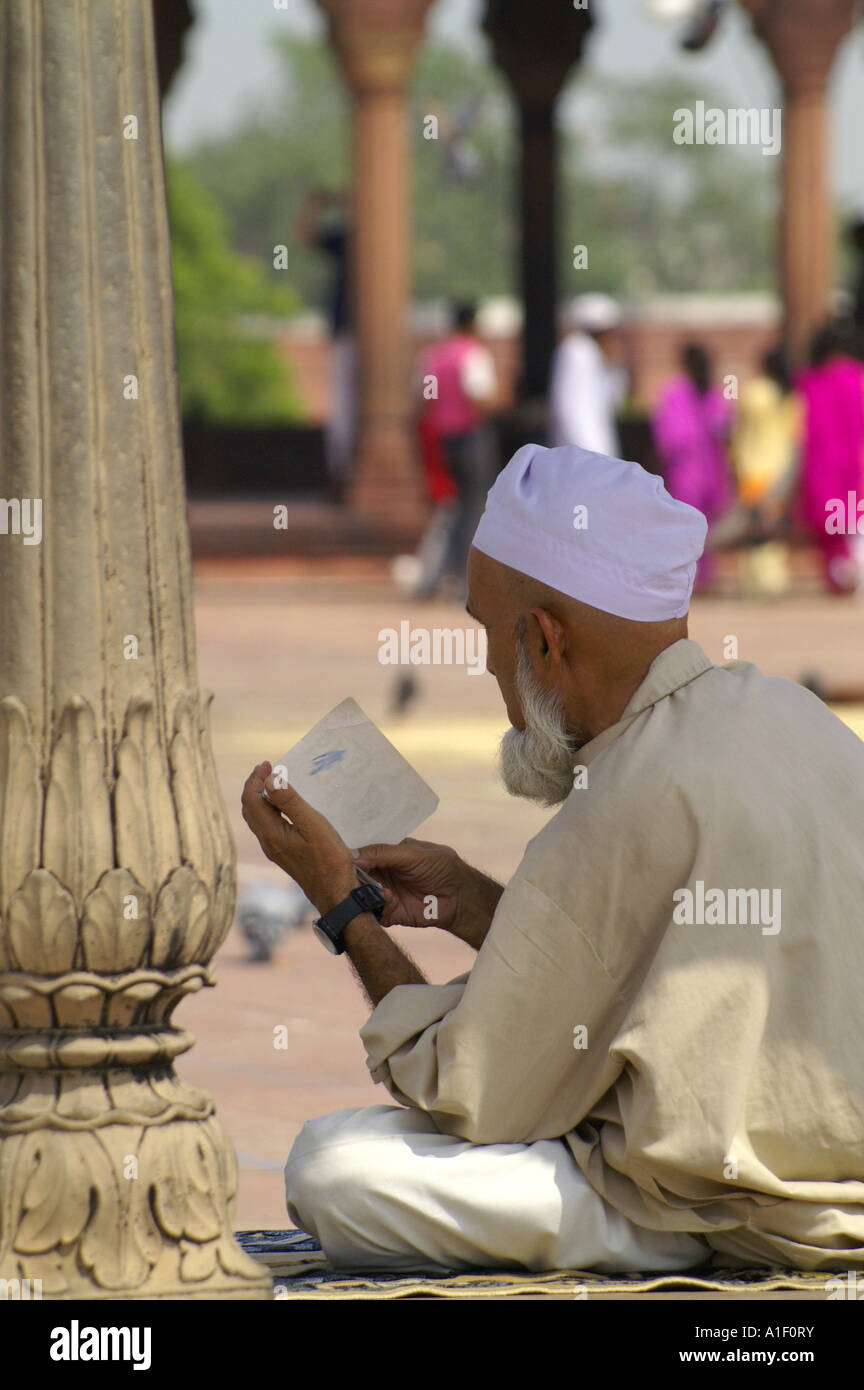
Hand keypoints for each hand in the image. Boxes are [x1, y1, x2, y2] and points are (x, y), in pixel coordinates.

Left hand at [241, 762, 358, 914]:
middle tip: (267, 769)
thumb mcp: (312, 825)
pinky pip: (268, 827)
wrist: (337, 894)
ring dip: (261, 798)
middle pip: (250, 809)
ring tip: (274, 783)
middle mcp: (268, 843)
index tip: (268, 764)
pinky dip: (270, 810)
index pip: (251, 800)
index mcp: (271, 834)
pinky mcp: (285, 855)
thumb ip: (290, 802)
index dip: (255, 779)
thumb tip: (270, 780)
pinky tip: (284, 808)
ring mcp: (275, 851)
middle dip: (254, 786)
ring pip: (258, 819)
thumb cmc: (329, 859)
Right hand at [354, 838, 500, 941]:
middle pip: (356, 877)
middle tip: (353, 878)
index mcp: (387, 855)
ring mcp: (384, 894)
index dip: (351, 859)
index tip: (342, 861)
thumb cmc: (441, 867)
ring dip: (364, 894)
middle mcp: (382, 874)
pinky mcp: (389, 914)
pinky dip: (377, 908)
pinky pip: (374, 913)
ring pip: (361, 896)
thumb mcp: (412, 854)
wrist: (461, 897)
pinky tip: (389, 899)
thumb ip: (382, 853)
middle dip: (353, 879)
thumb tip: (352, 855)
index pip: (361, 856)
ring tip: (378, 887)